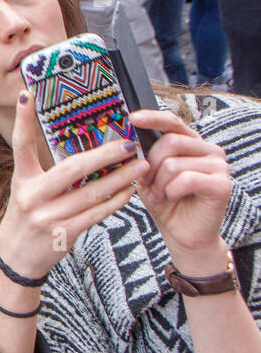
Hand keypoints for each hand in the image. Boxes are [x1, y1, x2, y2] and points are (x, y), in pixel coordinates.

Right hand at [0, 91, 147, 277]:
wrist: (17, 258)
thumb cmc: (26, 219)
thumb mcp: (27, 192)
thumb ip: (47, 173)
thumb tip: (83, 152)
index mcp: (21, 180)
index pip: (21, 145)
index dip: (23, 120)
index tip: (26, 95)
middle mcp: (32, 196)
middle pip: (72, 168)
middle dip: (104, 155)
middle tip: (127, 144)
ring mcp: (47, 216)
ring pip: (91, 192)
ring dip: (120, 178)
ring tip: (140, 165)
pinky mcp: (64, 233)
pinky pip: (97, 213)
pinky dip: (116, 201)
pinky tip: (130, 191)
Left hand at [130, 109, 232, 259]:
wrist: (183, 234)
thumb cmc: (167, 204)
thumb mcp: (149, 177)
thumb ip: (144, 158)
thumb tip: (131, 142)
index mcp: (190, 143)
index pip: (172, 122)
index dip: (152, 118)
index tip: (132, 118)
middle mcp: (208, 150)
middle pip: (169, 142)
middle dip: (150, 166)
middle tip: (148, 184)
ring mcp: (219, 165)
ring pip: (174, 163)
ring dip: (159, 184)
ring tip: (161, 196)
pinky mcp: (222, 184)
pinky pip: (186, 179)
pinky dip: (172, 191)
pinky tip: (172, 198)